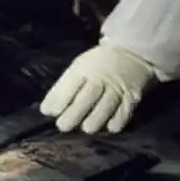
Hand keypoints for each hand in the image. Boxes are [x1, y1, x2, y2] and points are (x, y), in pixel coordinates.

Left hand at [39, 43, 156, 133]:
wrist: (131, 52)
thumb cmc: (97, 64)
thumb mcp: (79, 68)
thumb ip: (63, 88)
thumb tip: (46, 110)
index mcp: (84, 67)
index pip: (70, 83)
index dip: (59, 99)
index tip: (49, 112)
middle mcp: (100, 77)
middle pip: (87, 96)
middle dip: (74, 113)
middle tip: (63, 126)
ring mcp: (118, 86)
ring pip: (106, 105)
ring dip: (95, 118)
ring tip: (86, 128)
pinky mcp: (132, 96)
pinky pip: (125, 110)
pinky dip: (118, 120)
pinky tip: (110, 127)